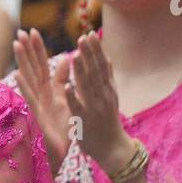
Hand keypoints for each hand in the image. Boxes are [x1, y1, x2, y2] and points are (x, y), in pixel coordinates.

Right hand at [13, 28, 71, 171]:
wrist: (57, 156)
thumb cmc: (60, 131)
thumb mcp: (65, 100)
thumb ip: (62, 81)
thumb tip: (65, 59)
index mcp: (46, 92)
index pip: (41, 66)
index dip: (37, 49)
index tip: (33, 31)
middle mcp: (38, 97)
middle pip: (32, 69)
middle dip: (27, 50)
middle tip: (21, 31)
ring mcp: (34, 106)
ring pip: (28, 80)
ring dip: (22, 63)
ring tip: (17, 44)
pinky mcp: (35, 117)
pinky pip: (29, 100)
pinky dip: (23, 88)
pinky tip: (17, 75)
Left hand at [64, 32, 135, 177]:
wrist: (113, 148)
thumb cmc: (108, 121)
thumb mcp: (110, 97)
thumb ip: (106, 77)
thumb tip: (106, 57)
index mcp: (107, 89)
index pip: (101, 66)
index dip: (95, 50)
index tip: (89, 34)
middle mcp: (102, 96)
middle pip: (95, 72)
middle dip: (89, 54)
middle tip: (83, 36)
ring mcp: (94, 107)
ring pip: (87, 86)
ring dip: (82, 69)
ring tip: (76, 53)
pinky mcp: (84, 120)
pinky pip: (78, 106)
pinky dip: (74, 96)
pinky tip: (68, 85)